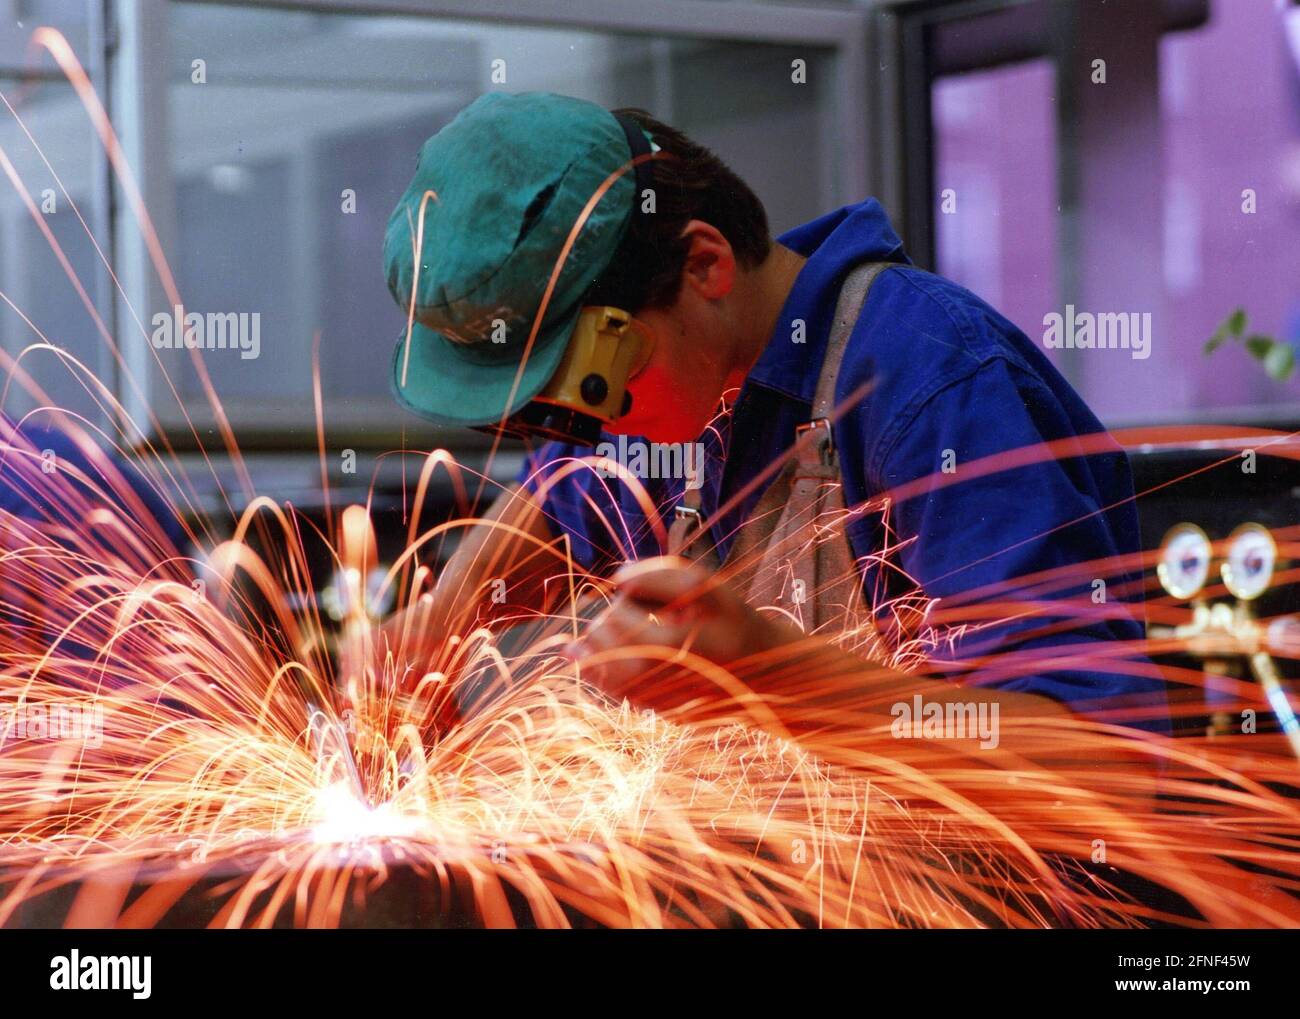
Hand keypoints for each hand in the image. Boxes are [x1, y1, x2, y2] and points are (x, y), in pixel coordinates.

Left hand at [565, 556, 791, 707]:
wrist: (762, 675)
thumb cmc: (734, 623)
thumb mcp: (708, 587)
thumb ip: (660, 574)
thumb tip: (616, 579)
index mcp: (669, 647)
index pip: (616, 613)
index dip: (628, 597)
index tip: (650, 598)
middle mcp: (654, 681)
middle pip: (598, 639)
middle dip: (611, 619)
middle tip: (640, 614)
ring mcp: (650, 700)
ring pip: (594, 668)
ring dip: (601, 644)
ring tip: (624, 632)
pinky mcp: (651, 710)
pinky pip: (608, 687)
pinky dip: (601, 668)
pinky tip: (605, 654)